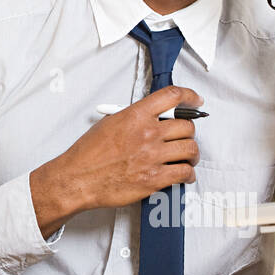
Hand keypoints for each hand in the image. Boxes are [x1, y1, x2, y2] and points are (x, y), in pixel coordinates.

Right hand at [29, 86, 203, 237]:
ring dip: (192, 153)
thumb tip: (150, 118)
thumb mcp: (109, 123)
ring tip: (187, 157)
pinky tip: (183, 174)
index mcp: (136, 116)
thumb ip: (133, 118)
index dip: (189, 96)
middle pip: (187, 126)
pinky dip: (188, 174)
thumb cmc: (88, 154)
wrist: (78, 178)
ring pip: (190, 149)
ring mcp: (153, 156)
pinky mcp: (155, 179)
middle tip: (185, 136)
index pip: (172, 96)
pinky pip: (184, 173)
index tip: (195, 100)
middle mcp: (148, 133)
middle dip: (188, 132)